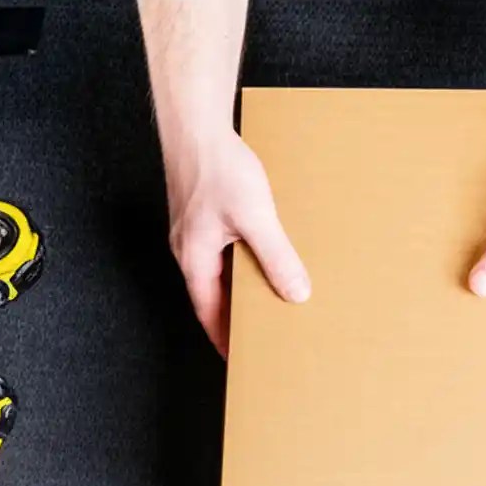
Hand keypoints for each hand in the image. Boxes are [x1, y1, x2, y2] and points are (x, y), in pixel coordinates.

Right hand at [166, 129, 309, 355]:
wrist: (196, 126)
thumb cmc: (217, 168)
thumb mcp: (255, 218)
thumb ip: (276, 257)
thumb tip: (296, 293)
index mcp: (195, 260)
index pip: (210, 314)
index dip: (225, 339)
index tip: (240, 359)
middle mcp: (189, 249)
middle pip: (214, 295)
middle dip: (236, 316)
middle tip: (262, 332)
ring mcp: (194, 230)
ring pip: (219, 270)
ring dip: (241, 285)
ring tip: (268, 296)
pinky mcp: (203, 211)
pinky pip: (223, 247)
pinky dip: (242, 258)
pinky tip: (263, 252)